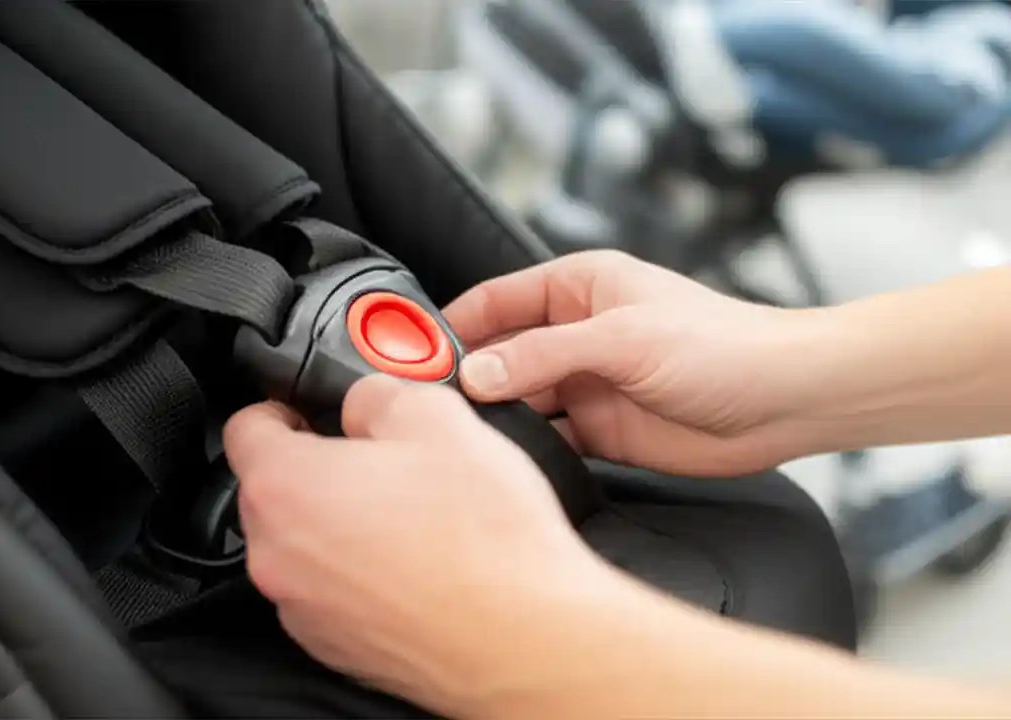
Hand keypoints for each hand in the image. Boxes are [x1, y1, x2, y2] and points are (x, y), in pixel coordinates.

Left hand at [224, 375, 624, 718]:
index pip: (245, 427)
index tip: (308, 410)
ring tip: (410, 516)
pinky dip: (357, 571)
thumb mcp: (436, 414)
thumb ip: (375, 392)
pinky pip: (328, 590)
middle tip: (381, 462)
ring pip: (302, 542)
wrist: (524, 640)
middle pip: (273, 489)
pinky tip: (415, 562)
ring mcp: (300, 606)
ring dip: (339, 523)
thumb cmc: (483, 540)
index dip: (281, 406)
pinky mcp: (332, 645)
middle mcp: (276, 553)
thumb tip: (360, 403)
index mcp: (285, 486)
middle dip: (318, 467)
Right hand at [445, 250, 825, 475]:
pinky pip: (545, 438)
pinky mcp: (599, 430)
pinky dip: (523, 449)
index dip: (451, 325)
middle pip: (498, 353)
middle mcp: (574, 333)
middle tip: (425, 407)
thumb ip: (542, 355)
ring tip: (456, 438)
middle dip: (465, 377)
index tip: (410, 355)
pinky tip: (501, 461)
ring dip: (492, 416)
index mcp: (577, 287)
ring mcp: (585, 383)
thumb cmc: (722, 345)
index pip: (493, 300)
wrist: (787, 401)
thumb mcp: (623, 338)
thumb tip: (475, 375)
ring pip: (517, 399)